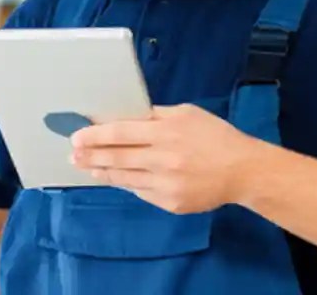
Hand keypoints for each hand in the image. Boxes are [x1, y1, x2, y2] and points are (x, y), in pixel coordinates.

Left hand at [69, 104, 268, 213]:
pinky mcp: (171, 203)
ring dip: (102, 173)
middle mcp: (163, 159)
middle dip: (91, 156)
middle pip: (117, 158)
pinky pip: (141, 192)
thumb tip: (122, 117)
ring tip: (86, 167)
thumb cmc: (214, 136)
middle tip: (72, 155)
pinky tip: (113, 178)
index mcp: (166, 132)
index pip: (121, 133)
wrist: (244, 171)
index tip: (76, 137)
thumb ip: (154, 115)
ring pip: (125, 178)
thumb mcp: (185, 114)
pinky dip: (125, 184)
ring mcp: (167, 184)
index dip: (95, 136)